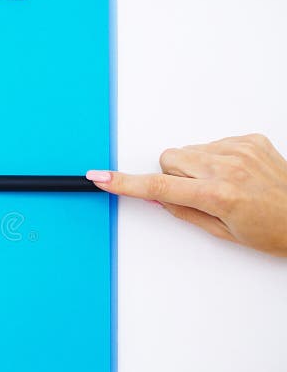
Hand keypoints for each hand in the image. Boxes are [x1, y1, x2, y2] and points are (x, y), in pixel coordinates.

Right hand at [86, 133, 286, 255]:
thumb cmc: (275, 231)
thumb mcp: (223, 232)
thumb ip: (184, 210)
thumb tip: (158, 195)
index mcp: (218, 194)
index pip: (157, 186)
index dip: (125, 183)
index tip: (101, 178)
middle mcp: (227, 167)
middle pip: (170, 158)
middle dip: (172, 175)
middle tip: (193, 193)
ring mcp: (241, 149)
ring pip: (189, 150)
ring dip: (195, 167)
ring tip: (221, 185)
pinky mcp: (251, 139)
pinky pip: (213, 143)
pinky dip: (216, 158)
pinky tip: (236, 174)